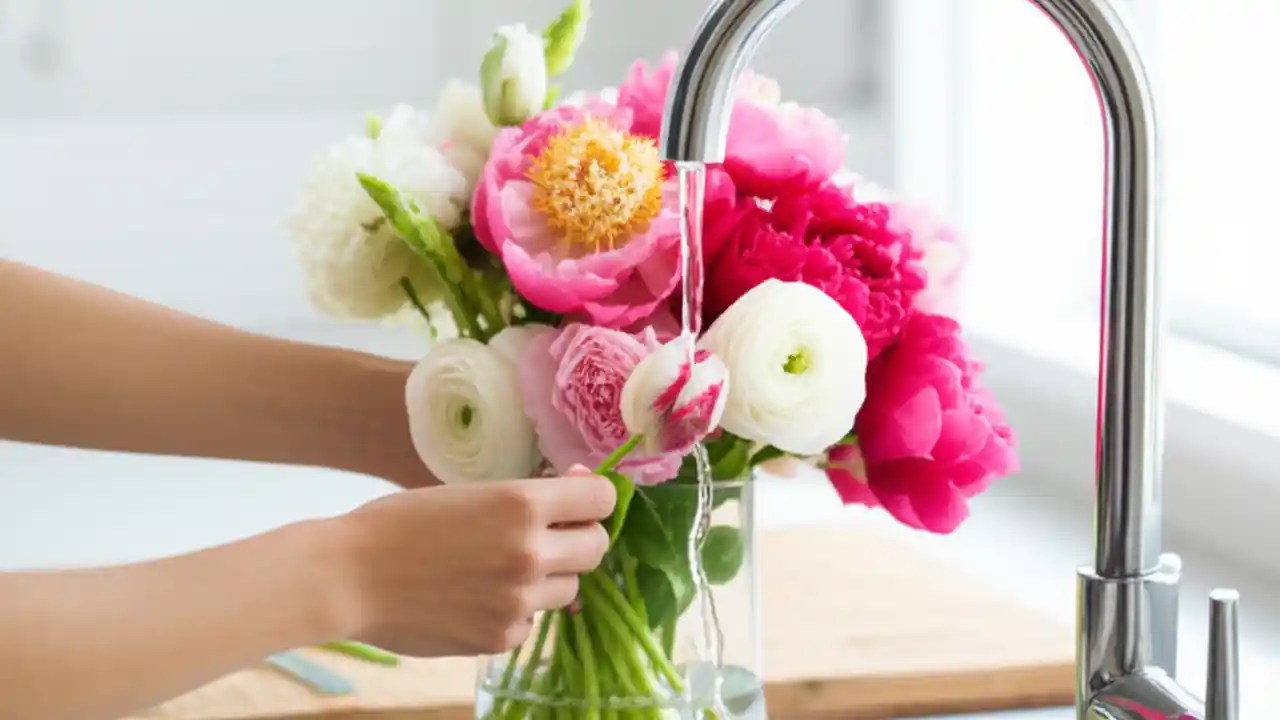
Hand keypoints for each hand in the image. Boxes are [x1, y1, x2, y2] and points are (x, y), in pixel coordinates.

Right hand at [332, 469, 614, 656]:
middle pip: (596, 547)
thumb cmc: (402, 523)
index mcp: (522, 504)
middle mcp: (531, 553)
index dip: (593, 498)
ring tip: (501, 569)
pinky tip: (478, 598)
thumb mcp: (470, 492)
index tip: (578, 499)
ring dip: (549, 578)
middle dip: (578, 538)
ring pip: (569, 588)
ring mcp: (519, 601)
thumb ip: (526, 498)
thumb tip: (579, 489)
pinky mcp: (501, 637)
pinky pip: (532, 621)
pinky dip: (516, 611)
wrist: (349, 577)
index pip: (601, 500)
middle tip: (549, 535)